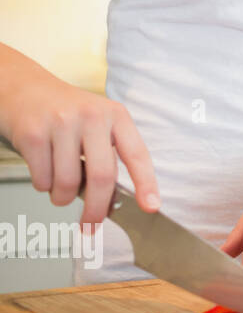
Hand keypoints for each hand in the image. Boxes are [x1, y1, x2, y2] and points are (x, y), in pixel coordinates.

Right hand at [3, 75, 158, 224]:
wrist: (22, 87)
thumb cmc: (65, 111)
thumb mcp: (97, 122)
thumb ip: (108, 154)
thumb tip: (112, 201)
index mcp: (116, 115)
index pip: (137, 154)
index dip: (146, 183)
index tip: (151, 206)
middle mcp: (92, 116)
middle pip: (102, 176)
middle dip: (97, 209)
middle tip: (91, 225)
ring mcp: (61, 123)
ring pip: (68, 183)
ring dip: (62, 198)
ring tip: (60, 190)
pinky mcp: (33, 133)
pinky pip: (42, 179)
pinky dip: (43, 186)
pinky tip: (43, 172)